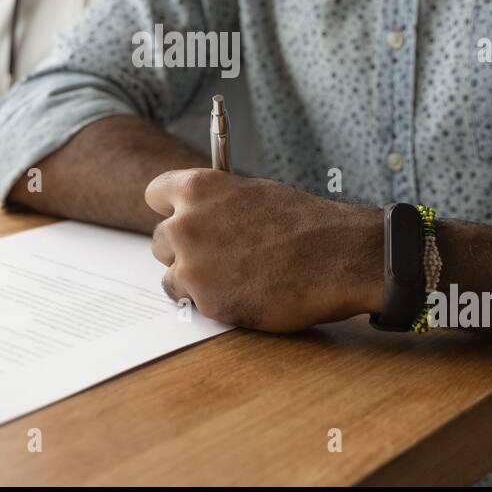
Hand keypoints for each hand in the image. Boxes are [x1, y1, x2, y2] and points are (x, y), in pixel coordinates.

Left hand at [145, 169, 380, 331]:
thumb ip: (215, 203)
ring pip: (171, 275)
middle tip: (217, 255)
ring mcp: (192, 265)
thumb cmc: (303, 223)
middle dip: (183, 249)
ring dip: (193, 278)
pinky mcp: (205, 301)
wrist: (337, 257)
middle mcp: (186, 224)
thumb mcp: (252, 192)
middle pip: (159, 240)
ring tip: (232, 276)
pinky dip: (211, 301)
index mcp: (197, 188)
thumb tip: (198, 214)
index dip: (171, 208)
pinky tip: (242, 293)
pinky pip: (191, 302)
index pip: (154, 194)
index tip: (183, 218)